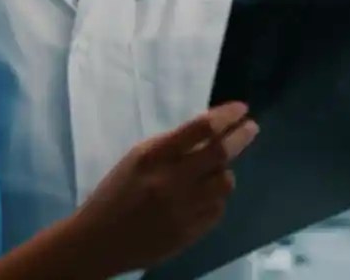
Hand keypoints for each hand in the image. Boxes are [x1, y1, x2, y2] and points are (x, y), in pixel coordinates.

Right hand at [67, 102, 259, 276]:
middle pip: (220, 152)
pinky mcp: (190, 232)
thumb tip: (208, 132)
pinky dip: (215, 198)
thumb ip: (170, 147)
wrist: (99, 241)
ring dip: (224, 171)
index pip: (200, 128)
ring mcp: (183, 209)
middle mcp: (171, 180)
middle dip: (241, 136)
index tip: (241, 108)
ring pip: (225, 182)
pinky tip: (204, 196)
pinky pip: (218, 209)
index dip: (226, 115)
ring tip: (215, 170)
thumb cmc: (115, 193)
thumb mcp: (137, 159)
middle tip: (251, 127)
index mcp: (153, 156)